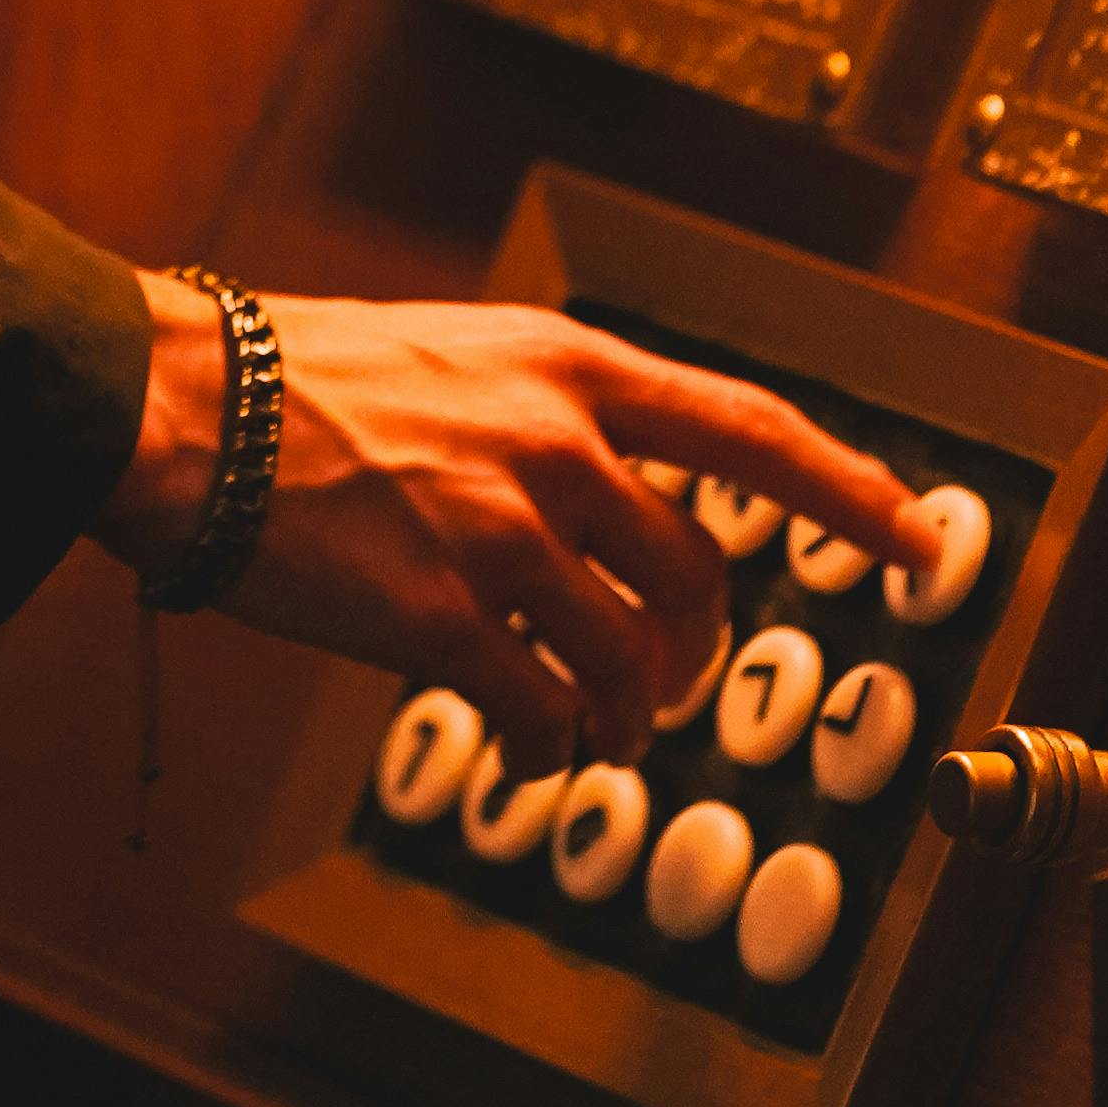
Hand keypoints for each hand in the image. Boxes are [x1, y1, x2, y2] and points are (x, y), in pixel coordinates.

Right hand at [100, 281, 940, 773]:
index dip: (849, 488)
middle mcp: (555, 440)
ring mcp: (503, 530)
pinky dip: (544, 751)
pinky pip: (542, 718)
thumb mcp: (464, 354)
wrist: (188, 409)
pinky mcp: (444, 615)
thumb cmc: (309, 381)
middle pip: (698, 579)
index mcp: (569, 364)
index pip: (751, 428)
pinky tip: (516, 746)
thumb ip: (551, 415)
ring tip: (574, 727)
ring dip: (616, 718)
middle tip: (650, 682)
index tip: (920, 535)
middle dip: (687, 653)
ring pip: (630, 664)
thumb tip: (622, 501)